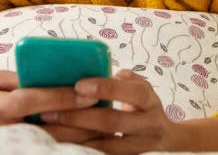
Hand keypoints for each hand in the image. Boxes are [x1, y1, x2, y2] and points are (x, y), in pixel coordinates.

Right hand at [0, 70, 104, 143]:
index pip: (32, 100)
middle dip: (80, 121)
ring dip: (81, 139)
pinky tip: (91, 142)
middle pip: (48, 128)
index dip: (62, 97)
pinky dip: (71, 149)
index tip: (90, 94)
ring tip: (106, 129)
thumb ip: (23, 77)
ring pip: (53, 146)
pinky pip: (50, 153)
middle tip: (108, 113)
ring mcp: (12, 148)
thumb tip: (59, 73)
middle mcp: (2, 131)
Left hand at [39, 70, 217, 153]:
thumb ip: (121, 80)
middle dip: (79, 117)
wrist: (167, 140)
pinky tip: (63, 145)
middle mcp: (150, 125)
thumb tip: (93, 71)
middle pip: (113, 122)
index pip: (132, 91)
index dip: (106, 88)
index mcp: (150, 100)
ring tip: (49, 130)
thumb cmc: (143, 107)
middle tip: (49, 111)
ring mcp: (141, 147)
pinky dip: (83, 150)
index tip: (79, 85)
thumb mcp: (139, 88)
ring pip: (106, 145)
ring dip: (75, 138)